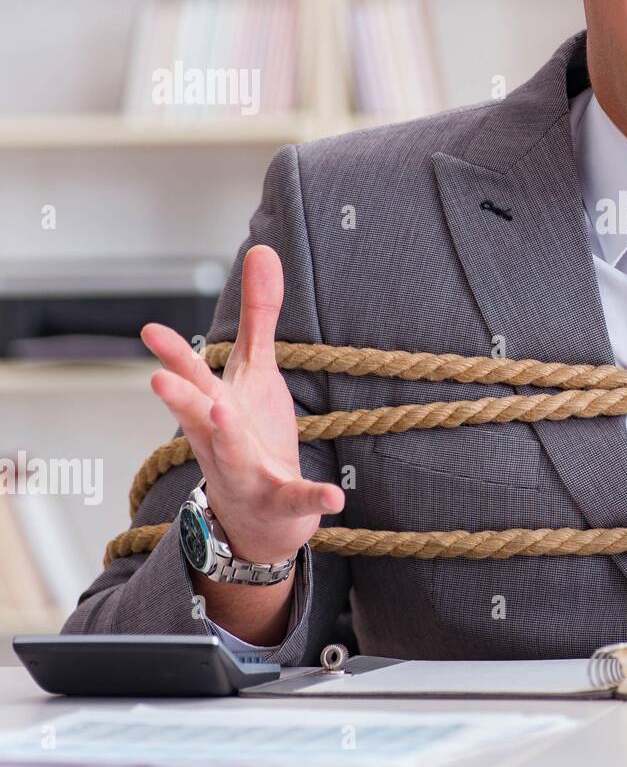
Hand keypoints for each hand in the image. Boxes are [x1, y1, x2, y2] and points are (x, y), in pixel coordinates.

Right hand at [142, 244, 343, 564]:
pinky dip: (313, 498)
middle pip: (198, 417)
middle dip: (181, 398)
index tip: (150, 330)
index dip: (174, 356)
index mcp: (215, 407)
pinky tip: (336, 498)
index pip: (192, 377)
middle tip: (158, 379)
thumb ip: (260, 315)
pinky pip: (296, 499)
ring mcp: (248, 473)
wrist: (259, 518)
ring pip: (233, 456)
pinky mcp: (281, 500)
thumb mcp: (256, 372)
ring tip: (222, 410)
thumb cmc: (252, 432)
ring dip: (228, 435)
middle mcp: (222, 440)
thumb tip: (263, 248)